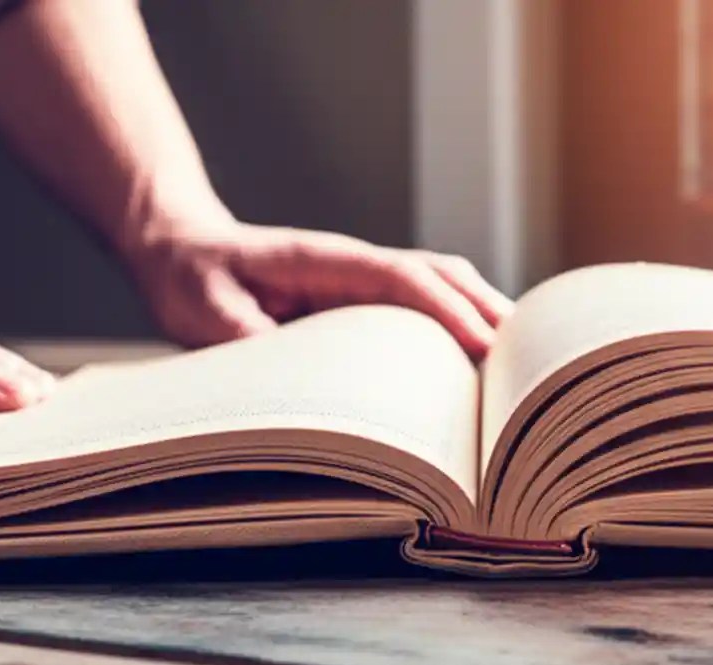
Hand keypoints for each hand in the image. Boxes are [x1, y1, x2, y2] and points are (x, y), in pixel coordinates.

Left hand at [117, 222, 512, 358]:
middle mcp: (355, 263)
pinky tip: (483, 356)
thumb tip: (299, 367)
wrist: (182, 249)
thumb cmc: (193, 277)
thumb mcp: (203, 309)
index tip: (484, 345)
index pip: (400, 277)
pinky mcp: (361, 296)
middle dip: (487, 310)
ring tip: (523, 361)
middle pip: (440, 274)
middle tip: (530, 359)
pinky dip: (462, 322)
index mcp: (323, 259)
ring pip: (442, 285)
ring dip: (484, 314)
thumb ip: (246, 335)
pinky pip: (424, 303)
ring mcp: (363, 278)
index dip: (446, 309)